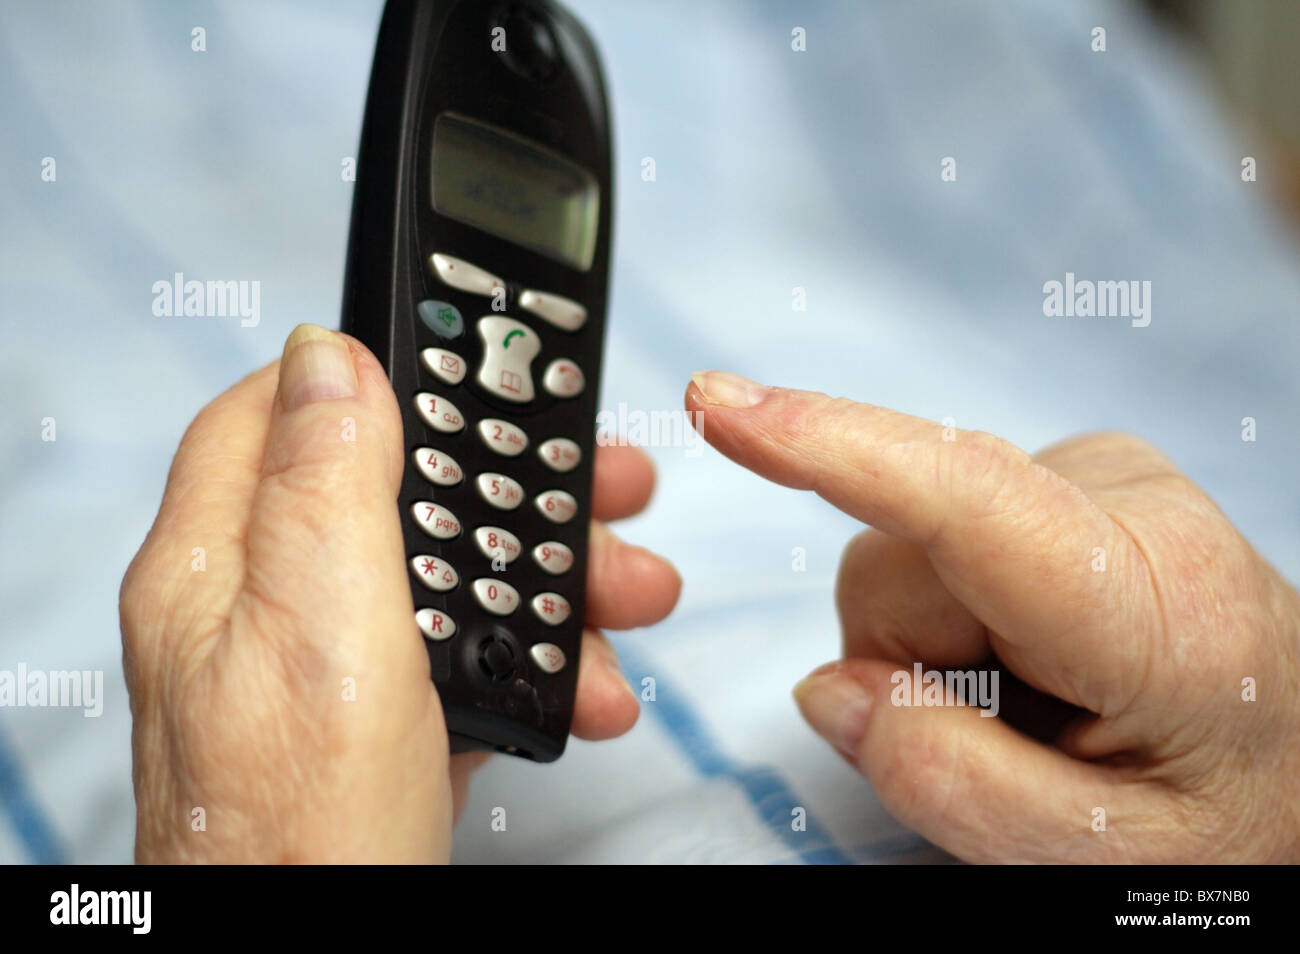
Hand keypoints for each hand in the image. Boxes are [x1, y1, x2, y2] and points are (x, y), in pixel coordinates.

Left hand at [120, 324, 679, 862]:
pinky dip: (534, 665)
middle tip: (600, 488)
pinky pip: (463, 662)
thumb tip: (326, 356)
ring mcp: (323, 675)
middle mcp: (262, 613)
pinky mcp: (378, 729)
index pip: (272, 416)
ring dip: (549, 584)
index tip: (462, 366)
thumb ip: (327, 486)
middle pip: (393, 498)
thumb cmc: (298, 835)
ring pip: (446, 581)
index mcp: (222, 567)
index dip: (365, 376)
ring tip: (626, 596)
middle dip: (510, 491)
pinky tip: (583, 688)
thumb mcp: (324, 627)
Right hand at [686, 370, 1299, 862]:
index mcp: (1145, 600)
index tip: (717, 405)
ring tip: (1036, 698)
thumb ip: (949, 781)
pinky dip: (958, 612)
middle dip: (904, 661)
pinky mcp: (1069, 473)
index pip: (962, 501)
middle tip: (1005, 733)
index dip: (826, 447)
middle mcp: (1121, 497)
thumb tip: (834, 690)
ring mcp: (1096, 472)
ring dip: (934, 644)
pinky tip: (1039, 653)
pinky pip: (938, 533)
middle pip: (893, 561)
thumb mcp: (1100, 854)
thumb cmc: (1231, 813)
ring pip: (903, 549)